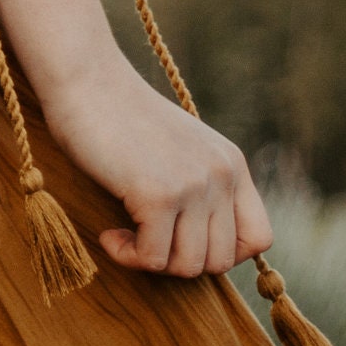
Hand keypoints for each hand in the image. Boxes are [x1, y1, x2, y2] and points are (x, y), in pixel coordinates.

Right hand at [38, 63, 271, 277]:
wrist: (86, 79)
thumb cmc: (118, 116)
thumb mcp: (179, 148)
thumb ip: (200, 184)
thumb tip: (198, 244)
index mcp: (232, 164)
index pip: (259, 238)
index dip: (223, 254)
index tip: (183, 241)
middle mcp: (221, 176)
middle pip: (220, 260)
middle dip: (178, 261)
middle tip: (146, 239)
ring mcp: (192, 186)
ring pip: (188, 266)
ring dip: (152, 261)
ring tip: (125, 235)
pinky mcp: (158, 195)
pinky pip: (152, 258)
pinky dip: (127, 255)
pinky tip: (109, 235)